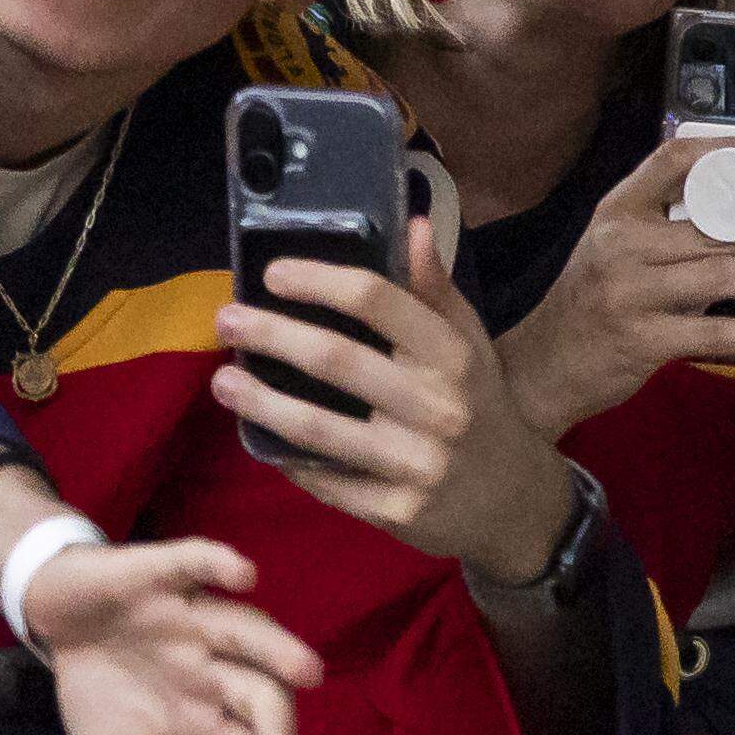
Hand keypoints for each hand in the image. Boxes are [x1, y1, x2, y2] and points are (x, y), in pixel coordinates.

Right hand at [20, 534, 323, 734]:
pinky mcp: (163, 575)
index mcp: (209, 717)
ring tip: (309, 672)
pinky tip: (245, 575)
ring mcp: (195, 618)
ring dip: (276, 648)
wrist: (60, 621)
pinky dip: (219, 565)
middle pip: (260, 693)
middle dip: (277, 722)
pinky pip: (197, 562)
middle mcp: (215, 666)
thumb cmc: (106, 694)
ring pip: (246, 629)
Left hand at [213, 220, 581, 583]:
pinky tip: (258, 439)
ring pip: (318, 427)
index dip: (320, 281)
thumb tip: (413, 224)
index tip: (273, 273)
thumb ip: (436, 289)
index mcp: (452, 354)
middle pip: (337, 360)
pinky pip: (325, 481)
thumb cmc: (481, 404)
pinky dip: (287, 459)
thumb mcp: (471, 343)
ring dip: (260, 402)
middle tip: (226, 319)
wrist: (512, 498)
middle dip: (273, 335)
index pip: (378, 301)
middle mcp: (436, 404)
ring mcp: (414, 462)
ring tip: (222, 381)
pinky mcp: (395, 511)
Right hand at [501, 132, 734, 436]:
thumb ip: (670, 228)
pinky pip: (716, 331)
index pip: (678, 159)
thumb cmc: (595, 301)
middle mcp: (623, 243)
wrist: (542, 367)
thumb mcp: (617, 248)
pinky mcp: (642, 340)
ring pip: (726, 273)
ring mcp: (631, 292)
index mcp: (619, 209)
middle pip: (721, 225)